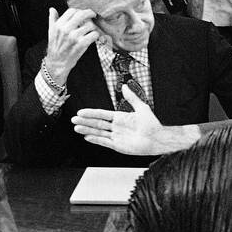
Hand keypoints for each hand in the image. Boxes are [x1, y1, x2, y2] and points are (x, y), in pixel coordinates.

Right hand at [42, 7, 98, 84]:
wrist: (57, 63)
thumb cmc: (55, 47)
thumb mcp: (51, 31)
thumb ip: (52, 19)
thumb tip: (52, 9)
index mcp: (59, 25)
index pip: (72, 11)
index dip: (79, 11)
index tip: (83, 13)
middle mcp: (66, 29)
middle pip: (82, 14)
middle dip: (90, 13)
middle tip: (93, 15)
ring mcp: (74, 37)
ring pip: (90, 25)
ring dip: (93, 27)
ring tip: (91, 30)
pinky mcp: (82, 44)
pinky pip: (94, 34)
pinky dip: (96, 35)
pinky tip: (93, 37)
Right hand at [73, 87, 195, 154]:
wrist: (157, 138)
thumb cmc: (152, 124)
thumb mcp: (141, 107)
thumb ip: (131, 97)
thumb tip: (124, 86)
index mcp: (120, 118)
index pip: (102, 114)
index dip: (91, 113)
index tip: (80, 112)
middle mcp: (116, 127)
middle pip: (97, 124)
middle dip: (85, 121)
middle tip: (73, 119)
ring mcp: (116, 137)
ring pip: (98, 133)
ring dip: (87, 130)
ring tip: (76, 128)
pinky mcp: (119, 146)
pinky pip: (105, 142)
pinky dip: (96, 140)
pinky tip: (87, 137)